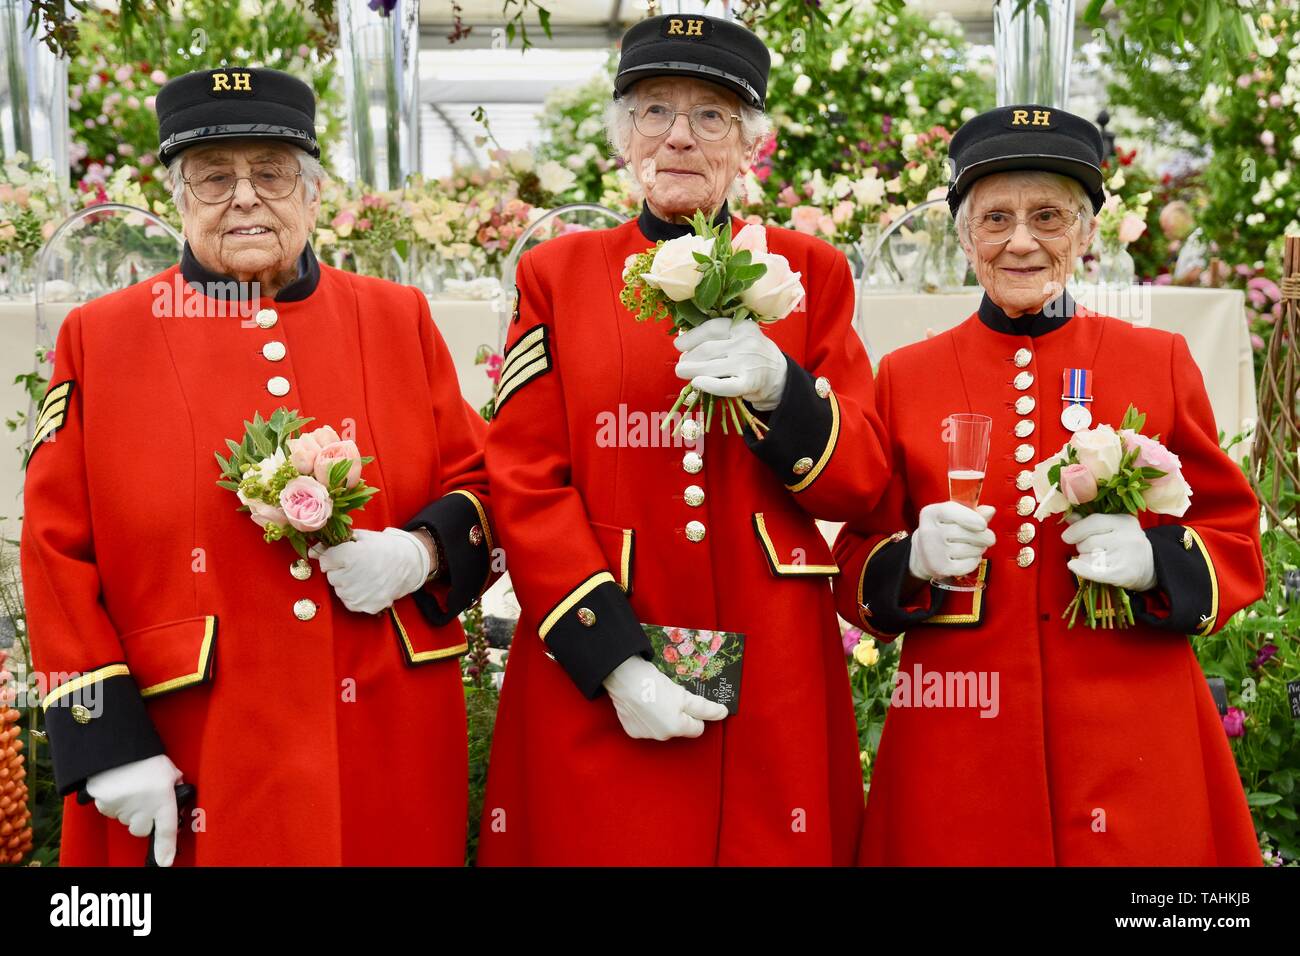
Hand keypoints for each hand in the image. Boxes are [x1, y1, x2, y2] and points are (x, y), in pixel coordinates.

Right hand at [85, 754, 182, 866]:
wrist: (116, 746)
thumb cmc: (146, 757)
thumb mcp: (169, 770)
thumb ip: (175, 786)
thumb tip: (176, 799)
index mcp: (163, 799)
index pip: (167, 830)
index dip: (166, 849)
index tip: (165, 862)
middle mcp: (142, 808)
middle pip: (142, 828)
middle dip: (145, 818)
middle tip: (146, 798)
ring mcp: (122, 809)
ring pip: (127, 821)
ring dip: (130, 810)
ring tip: (131, 787)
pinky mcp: (104, 805)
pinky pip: (111, 812)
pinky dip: (115, 804)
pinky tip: (118, 787)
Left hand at [316, 527, 430, 613]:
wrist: (410, 563)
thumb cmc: (384, 547)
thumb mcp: (361, 537)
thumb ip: (334, 543)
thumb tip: (311, 551)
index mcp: (348, 555)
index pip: (325, 560)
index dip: (335, 556)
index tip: (346, 554)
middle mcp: (350, 576)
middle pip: (331, 576)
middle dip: (340, 570)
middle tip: (358, 565)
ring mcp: (358, 594)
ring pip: (339, 590)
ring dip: (347, 583)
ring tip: (365, 575)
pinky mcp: (366, 606)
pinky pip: (350, 602)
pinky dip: (355, 595)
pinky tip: (368, 586)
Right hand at [602, 656, 727, 740]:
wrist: (623, 677)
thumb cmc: (654, 683)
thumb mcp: (683, 694)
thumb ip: (704, 708)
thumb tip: (722, 714)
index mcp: (676, 728)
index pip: (698, 727)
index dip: (696, 713)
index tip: (688, 701)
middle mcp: (661, 736)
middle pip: (680, 727)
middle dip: (679, 714)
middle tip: (671, 696)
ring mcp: (645, 735)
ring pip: (663, 727)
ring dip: (663, 715)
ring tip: (655, 697)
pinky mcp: (632, 730)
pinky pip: (647, 726)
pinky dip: (647, 717)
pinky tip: (643, 703)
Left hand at [673, 316, 786, 410]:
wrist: (779, 375)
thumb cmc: (752, 355)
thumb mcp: (741, 338)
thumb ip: (719, 337)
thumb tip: (682, 343)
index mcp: (743, 327)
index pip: (712, 328)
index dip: (692, 336)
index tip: (678, 345)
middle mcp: (746, 343)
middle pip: (708, 349)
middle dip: (689, 358)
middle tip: (681, 364)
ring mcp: (747, 363)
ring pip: (711, 367)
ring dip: (691, 371)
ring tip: (682, 372)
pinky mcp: (749, 383)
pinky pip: (723, 386)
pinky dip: (707, 385)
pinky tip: (696, 383)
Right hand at [908, 502, 996, 580]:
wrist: (924, 554)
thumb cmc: (943, 531)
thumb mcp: (953, 516)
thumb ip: (972, 512)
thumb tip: (990, 510)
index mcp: (930, 514)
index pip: (949, 511)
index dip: (970, 517)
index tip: (984, 525)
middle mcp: (929, 532)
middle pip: (965, 533)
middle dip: (984, 536)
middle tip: (988, 538)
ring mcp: (934, 551)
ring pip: (970, 549)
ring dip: (980, 548)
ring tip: (975, 546)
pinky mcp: (941, 568)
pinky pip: (969, 564)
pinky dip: (975, 561)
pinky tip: (969, 557)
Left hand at [1063, 513, 1156, 590]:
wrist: (1152, 565)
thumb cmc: (1126, 543)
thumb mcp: (1113, 527)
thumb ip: (1090, 522)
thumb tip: (1069, 517)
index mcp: (1124, 521)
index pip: (1094, 521)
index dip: (1076, 529)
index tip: (1067, 536)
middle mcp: (1127, 537)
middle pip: (1088, 541)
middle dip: (1082, 546)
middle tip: (1092, 549)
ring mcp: (1125, 556)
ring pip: (1088, 557)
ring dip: (1085, 559)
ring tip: (1099, 559)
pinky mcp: (1122, 574)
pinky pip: (1094, 571)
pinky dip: (1081, 569)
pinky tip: (1074, 566)